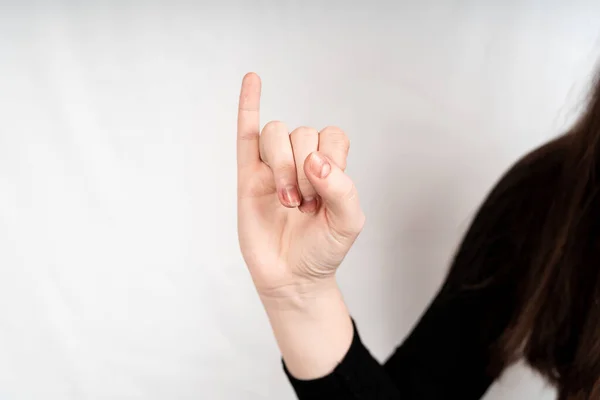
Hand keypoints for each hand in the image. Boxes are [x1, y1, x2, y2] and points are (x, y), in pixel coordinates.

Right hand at [236, 73, 364, 299]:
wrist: (292, 278)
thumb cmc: (322, 249)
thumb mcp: (347, 223)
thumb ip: (340, 188)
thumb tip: (314, 159)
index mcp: (329, 166)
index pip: (332, 137)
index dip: (330, 160)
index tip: (327, 195)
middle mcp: (301, 161)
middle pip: (301, 134)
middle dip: (304, 171)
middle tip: (305, 206)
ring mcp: (273, 166)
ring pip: (274, 134)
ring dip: (282, 165)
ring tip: (287, 201)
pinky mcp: (248, 176)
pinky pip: (246, 133)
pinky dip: (248, 104)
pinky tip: (252, 79)